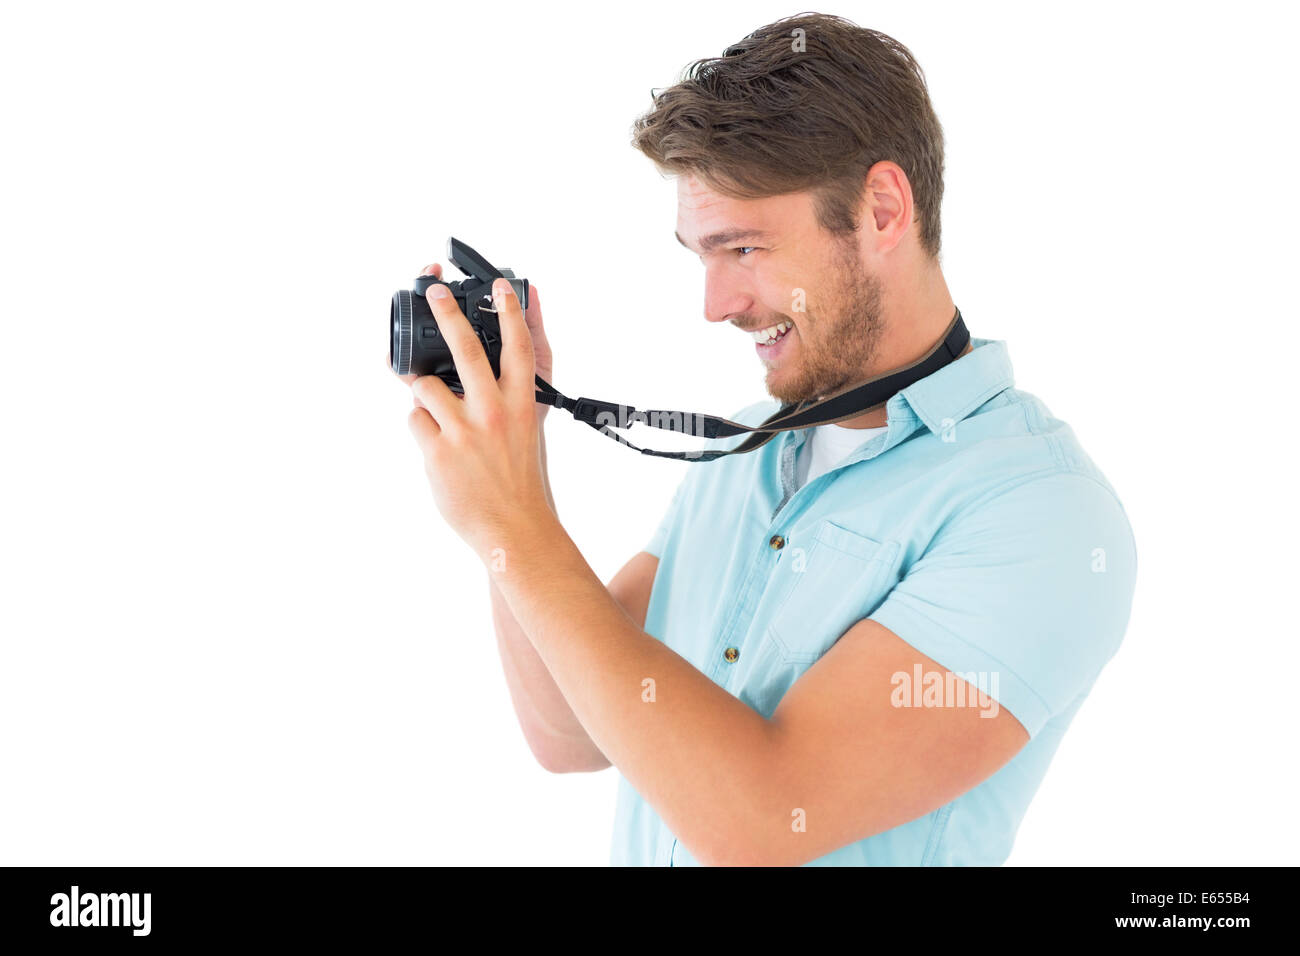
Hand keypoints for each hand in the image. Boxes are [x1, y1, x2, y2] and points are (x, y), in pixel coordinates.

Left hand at [404, 276, 553, 558]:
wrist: (514, 527)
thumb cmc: (520, 477)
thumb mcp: (528, 429)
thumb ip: (512, 394)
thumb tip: (484, 368)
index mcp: (520, 403)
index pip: (517, 346)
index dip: (510, 311)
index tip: (500, 285)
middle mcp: (493, 410)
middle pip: (465, 347)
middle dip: (447, 312)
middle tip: (435, 290)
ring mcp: (462, 430)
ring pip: (424, 385)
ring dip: (426, 394)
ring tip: (442, 416)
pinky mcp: (437, 450)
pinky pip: (415, 420)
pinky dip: (423, 428)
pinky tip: (440, 446)